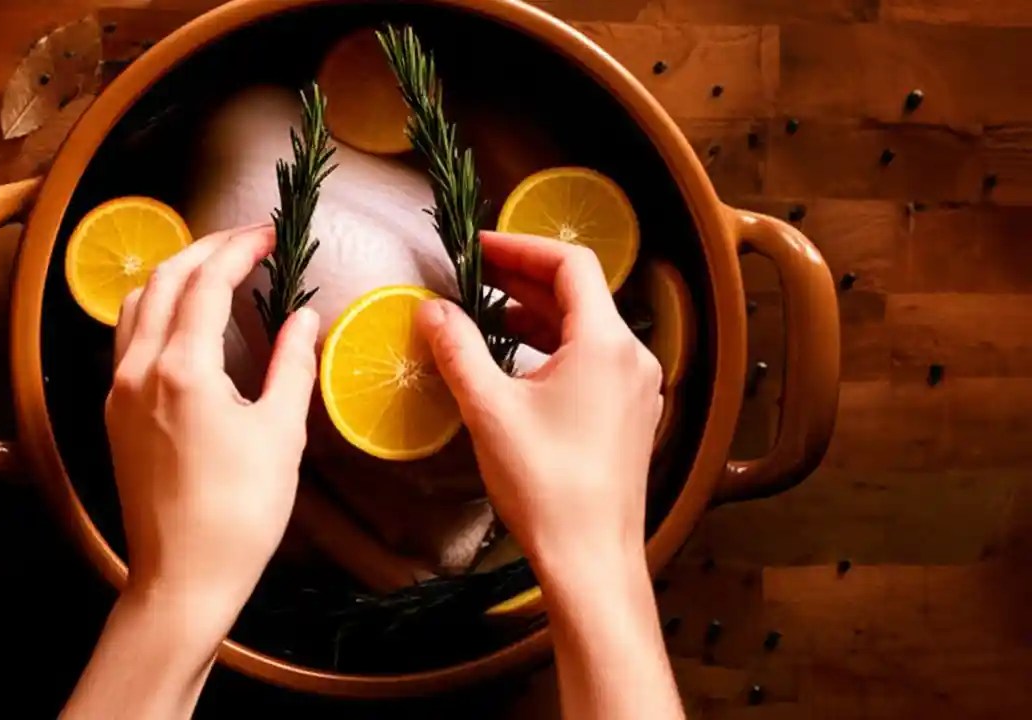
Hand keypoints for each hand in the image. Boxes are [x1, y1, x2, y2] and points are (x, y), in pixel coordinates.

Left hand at [106, 225, 318, 618]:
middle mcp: (139, 369)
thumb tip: (305, 317)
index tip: (268, 234)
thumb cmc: (240, 513)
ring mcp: (119, 390)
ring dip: (174, 274)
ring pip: (136, 304)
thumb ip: (292, 365)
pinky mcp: (114, 413)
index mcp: (183, 369)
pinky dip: (155, 308)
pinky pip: (127, 338)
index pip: (206, 283)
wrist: (184, 578)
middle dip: (204, 249)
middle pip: (164, 280)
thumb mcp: (280, 434)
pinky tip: (183, 318)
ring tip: (214, 268)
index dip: (238, 249)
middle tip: (246, 241)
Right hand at [415, 231, 662, 573]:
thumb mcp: (488, 409)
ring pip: (588, 329)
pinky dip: (556, 348)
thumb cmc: (545, 485)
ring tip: (489, 315)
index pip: (570, 265)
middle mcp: (633, 357)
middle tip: (476, 275)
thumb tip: (431, 310)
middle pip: (581, 295)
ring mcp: (638, 389)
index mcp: (606, 343)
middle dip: (525, 280)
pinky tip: (519, 363)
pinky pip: (595, 361)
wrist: (591, 559)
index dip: (522, 247)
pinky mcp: (632, 416)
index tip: (480, 248)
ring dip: (539, 316)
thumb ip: (458, 349)